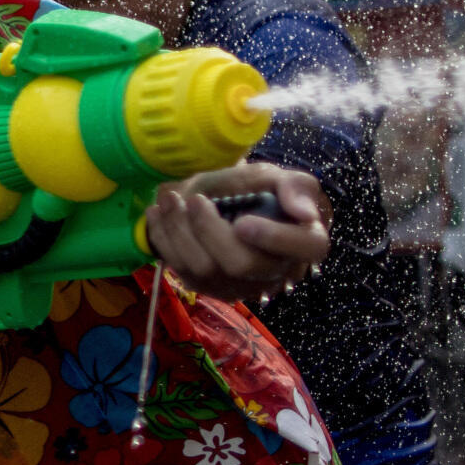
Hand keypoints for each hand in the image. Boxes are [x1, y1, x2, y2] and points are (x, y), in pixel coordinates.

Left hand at [145, 164, 329, 301]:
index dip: (275, 238)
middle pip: (241, 264)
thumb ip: (295, 188)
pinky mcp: (208, 288)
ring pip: (205, 269)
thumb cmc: (254, 189)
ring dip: (179, 230)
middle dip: (209, 230)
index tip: (242, 221)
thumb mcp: (275, 177)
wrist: (220, 201)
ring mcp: (239, 285)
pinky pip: (181, 270)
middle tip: (193, 200)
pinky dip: (164, 238)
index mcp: (304, 241)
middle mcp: (274, 272)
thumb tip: (304, 214)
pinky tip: (158, 214)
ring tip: (170, 200)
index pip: (306, 248)